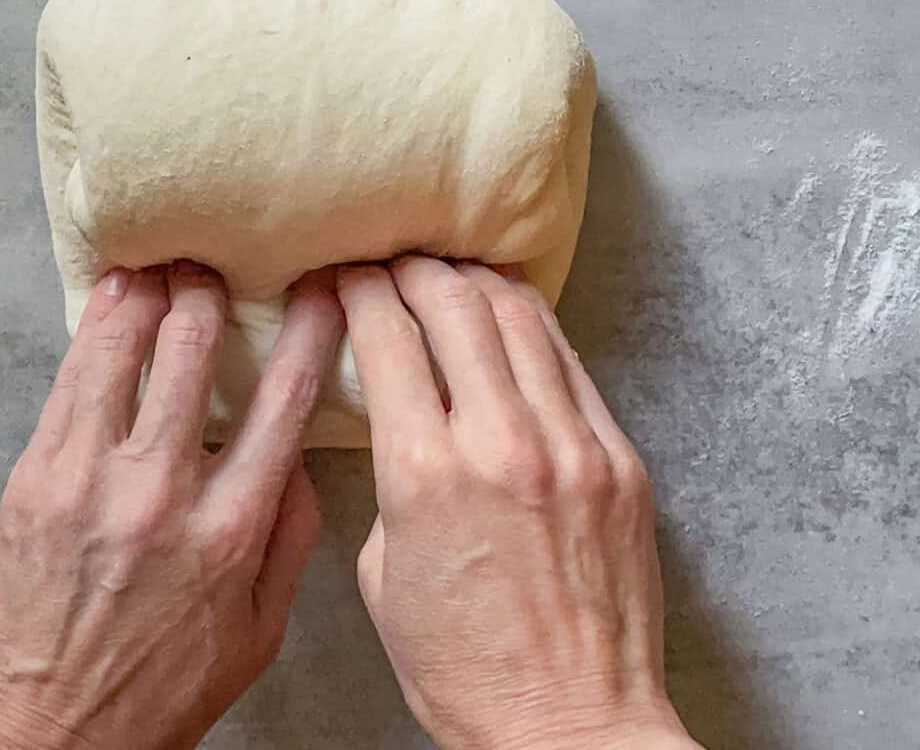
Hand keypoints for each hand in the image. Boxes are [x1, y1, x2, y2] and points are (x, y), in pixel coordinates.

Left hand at [0, 261, 343, 749]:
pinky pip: (71, 377)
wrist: (39, 739)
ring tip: (162, 263)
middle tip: (213, 267)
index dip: (311, 327)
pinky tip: (113, 295)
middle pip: (194, 349)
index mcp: (232, 530)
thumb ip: (290, 538)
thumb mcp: (258, 634)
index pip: (287, 398)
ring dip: (151, 292)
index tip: (322, 287)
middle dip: (208, 291)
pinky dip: (97, 324)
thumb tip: (300, 453)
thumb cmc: (154, 693)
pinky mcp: (35, 477)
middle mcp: (165, 492)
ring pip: (126, 348)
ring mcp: (92, 479)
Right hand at [338, 257, 699, 749]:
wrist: (571, 729)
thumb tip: (393, 407)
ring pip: (520, 316)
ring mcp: (572, 447)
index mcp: (426, 475)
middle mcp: (502, 445)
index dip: (360, 288)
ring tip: (451, 272)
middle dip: (414, 268)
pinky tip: (511, 318)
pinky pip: (571, 363)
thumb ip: (387, 475)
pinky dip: (532, 325)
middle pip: (454, 302)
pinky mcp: (620, 460)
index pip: (388, 335)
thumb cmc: (464, 670)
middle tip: (394, 262)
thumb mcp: (382, 572)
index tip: (345, 275)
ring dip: (475, 281)